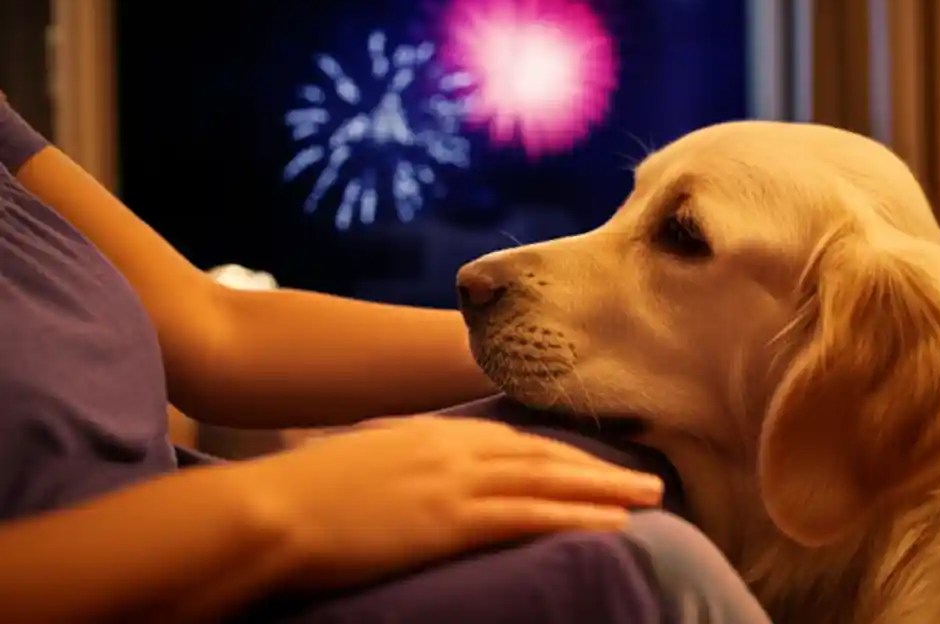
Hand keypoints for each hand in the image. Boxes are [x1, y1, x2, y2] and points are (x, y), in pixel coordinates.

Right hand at [232, 416, 663, 590]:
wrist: (269, 510)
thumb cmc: (303, 496)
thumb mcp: (361, 467)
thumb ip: (397, 465)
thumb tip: (408, 483)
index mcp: (432, 435)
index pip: (514, 441)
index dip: (561, 453)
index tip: (595, 462)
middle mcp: (454, 449)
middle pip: (544, 455)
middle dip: (600, 467)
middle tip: (650, 476)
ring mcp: (455, 482)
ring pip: (549, 481)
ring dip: (605, 489)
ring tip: (649, 497)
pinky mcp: (451, 517)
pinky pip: (528, 515)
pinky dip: (575, 517)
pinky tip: (612, 524)